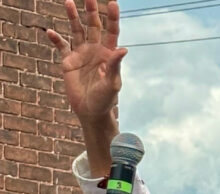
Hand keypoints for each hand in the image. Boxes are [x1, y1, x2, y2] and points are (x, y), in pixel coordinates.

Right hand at [47, 0, 125, 122]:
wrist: (91, 112)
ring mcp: (81, 54)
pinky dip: (56, 39)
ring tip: (68, 2)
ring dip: (73, 17)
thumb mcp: (112, 83)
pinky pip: (61, 46)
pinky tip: (51, 32)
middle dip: (91, 11)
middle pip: (93, 26)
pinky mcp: (68, 61)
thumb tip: (123, 49)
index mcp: (108, 54)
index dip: (112, 18)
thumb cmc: (105, 99)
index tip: (113, 3)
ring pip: (76, 31)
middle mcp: (95, 50)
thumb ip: (115, 65)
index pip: (112, 32)